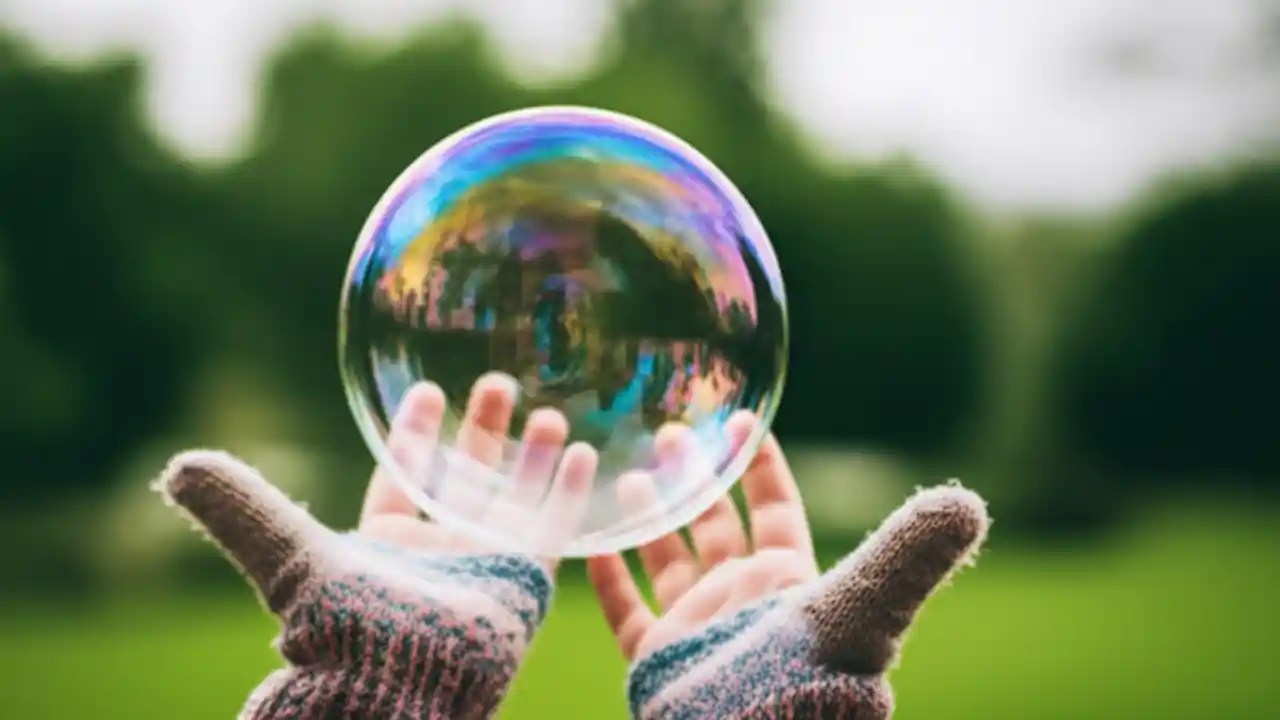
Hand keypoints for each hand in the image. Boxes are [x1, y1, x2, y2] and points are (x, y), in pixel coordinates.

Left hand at [157, 374, 591, 719]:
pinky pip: (553, 525)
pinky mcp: (525, 578)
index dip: (415, 437)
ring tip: (546, 407)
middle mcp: (437, 550)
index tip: (429, 391)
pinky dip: (566, 490)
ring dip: (529, 455)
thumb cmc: (341, 625)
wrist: (398, 680)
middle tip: (497, 382)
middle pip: (465, 478)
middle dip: (482, 432)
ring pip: (513, 497)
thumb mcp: (285, 555)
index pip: (404, 479)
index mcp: (385, 544)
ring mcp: (484, 563)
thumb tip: (178, 467)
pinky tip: (580, 451)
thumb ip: (241, 509)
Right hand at [587, 427, 988, 718]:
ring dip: (651, 517)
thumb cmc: (812, 682)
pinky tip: (592, 545)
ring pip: (668, 560)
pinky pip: (627, 611)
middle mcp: (742, 598)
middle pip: (715, 525)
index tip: (741, 419)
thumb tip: (967, 504)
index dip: (760, 465)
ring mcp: (697, 627)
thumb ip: (907, 555)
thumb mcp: (865, 610)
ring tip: (629, 473)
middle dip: (695, 478)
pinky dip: (610, 579)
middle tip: (669, 431)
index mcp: (788, 581)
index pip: (774, 509)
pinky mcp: (658, 658)